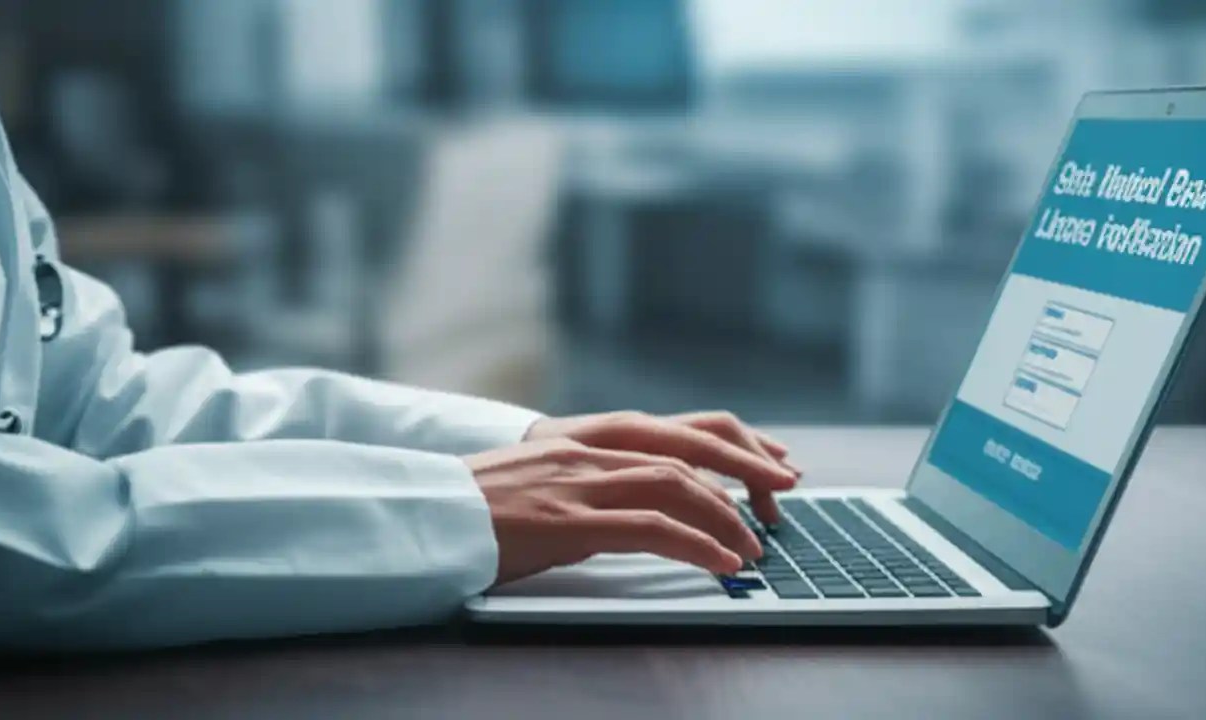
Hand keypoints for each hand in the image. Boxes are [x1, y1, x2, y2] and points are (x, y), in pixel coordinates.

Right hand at [467, 438, 763, 584]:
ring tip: (751, 548)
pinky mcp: (570, 520)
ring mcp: (580, 483)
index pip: (675, 434)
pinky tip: (721, 563)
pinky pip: (651, 529)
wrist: (424, 513)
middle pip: (688, 454)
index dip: (726, 449)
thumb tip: (629, 513)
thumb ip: (587, 486)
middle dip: (743, 476)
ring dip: (725, 518)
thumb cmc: (476, 506)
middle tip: (781, 496)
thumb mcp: (540, 481)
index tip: (762, 467)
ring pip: (677, 488)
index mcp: (585, 440)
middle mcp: (589, 452)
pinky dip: (695, 545)